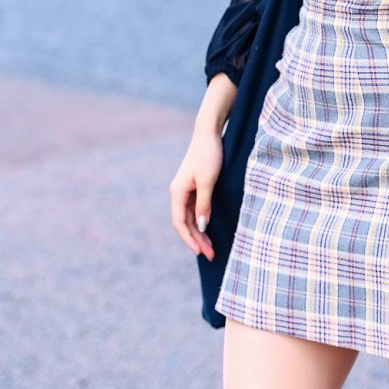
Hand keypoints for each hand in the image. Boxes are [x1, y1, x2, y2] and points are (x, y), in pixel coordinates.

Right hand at [168, 130, 222, 260]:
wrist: (208, 133)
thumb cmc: (208, 155)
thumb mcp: (207, 181)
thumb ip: (204, 205)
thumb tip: (201, 227)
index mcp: (177, 193)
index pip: (180, 223)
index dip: (189, 239)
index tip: (200, 252)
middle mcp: (179, 193)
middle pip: (185, 223)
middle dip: (197, 240)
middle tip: (211, 255)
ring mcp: (186, 190)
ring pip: (191, 218)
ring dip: (200, 233)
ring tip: (211, 248)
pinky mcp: (195, 187)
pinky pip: (196, 210)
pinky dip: (202, 222)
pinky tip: (209, 230)